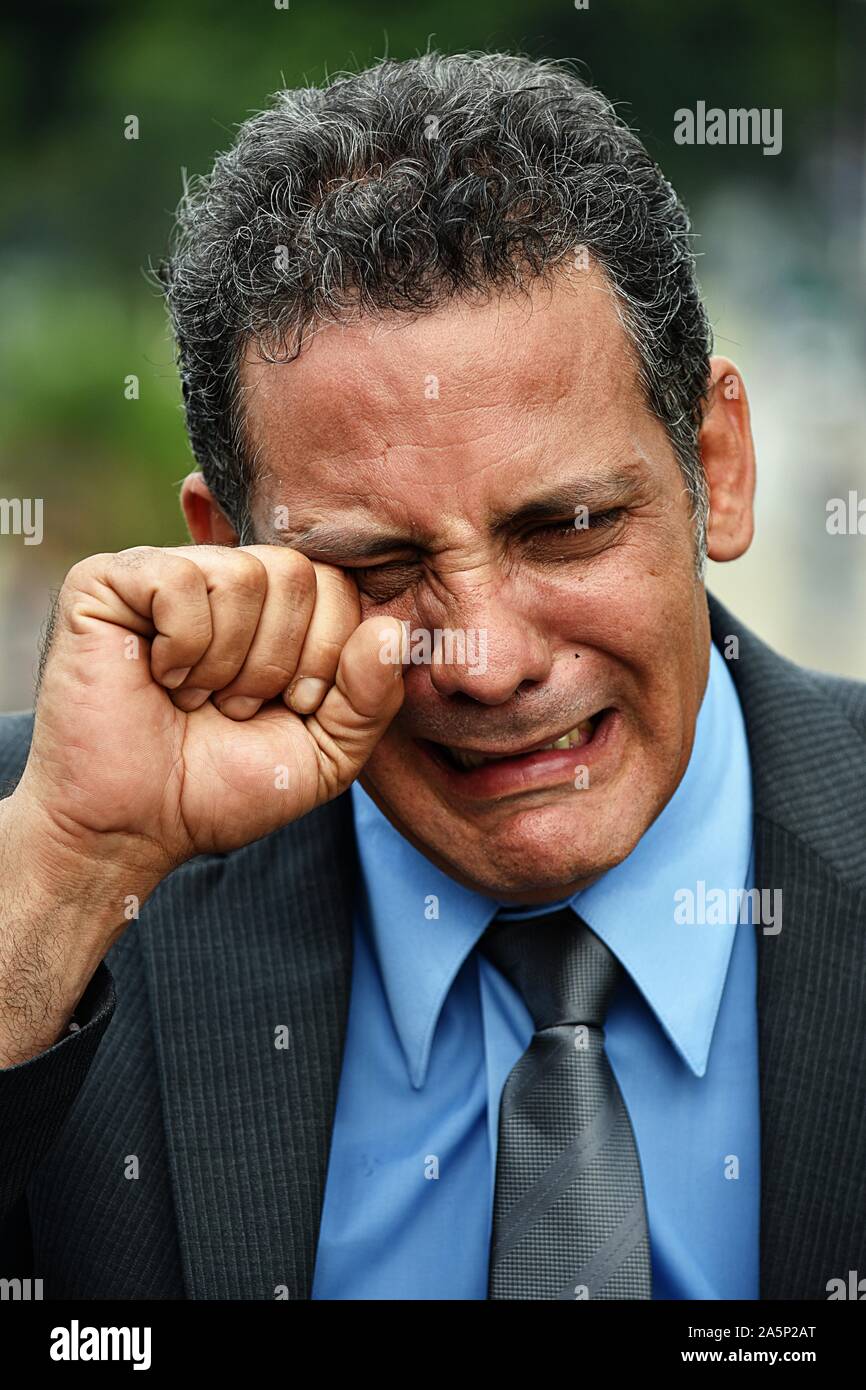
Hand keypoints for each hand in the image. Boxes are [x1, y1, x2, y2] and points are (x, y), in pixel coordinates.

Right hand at [16, 544, 404, 886]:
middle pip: (297, 572)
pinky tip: (159, 677)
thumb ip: (371, 698)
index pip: (337, 584)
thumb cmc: (221, 788)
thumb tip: (393, 629)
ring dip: (227, 662)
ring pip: (243, 574)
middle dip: (278, 662)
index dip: (327, 653)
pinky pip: (178, 578)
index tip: (292, 707)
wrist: (133, 827)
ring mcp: (163, 572)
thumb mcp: (325, 754)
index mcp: (274, 609)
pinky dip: (181, 646)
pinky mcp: (106, 581)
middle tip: (236, 707)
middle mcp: (221, 579)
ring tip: (195, 698)